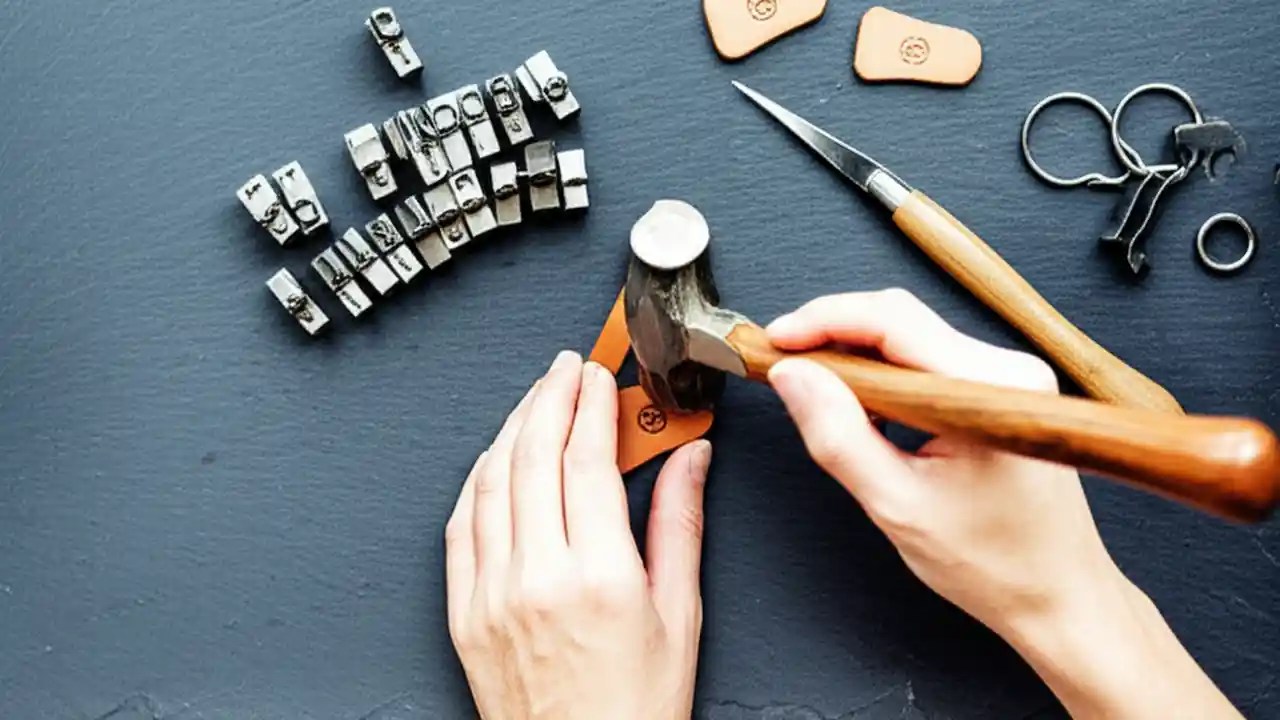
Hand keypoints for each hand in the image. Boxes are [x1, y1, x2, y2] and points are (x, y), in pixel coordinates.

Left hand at [445, 351, 712, 719]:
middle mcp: (538, 578)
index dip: (591, 405)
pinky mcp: (464, 612)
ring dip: (512, 428)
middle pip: (533, 457)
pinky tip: (497, 457)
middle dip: (550, 398)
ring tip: (536, 398)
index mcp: (601, 577)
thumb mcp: (679, 616)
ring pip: (491, 482)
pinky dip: (478, 479)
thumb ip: (680, 525)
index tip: (600, 375)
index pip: (586, 460)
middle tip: (567, 368)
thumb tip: (690, 458)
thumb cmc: (636, 708)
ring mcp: (492, 594)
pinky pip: (461, 525)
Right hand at [766, 289, 1109, 633]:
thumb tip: (793, 376)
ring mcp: (1008, 374)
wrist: (1058, 594)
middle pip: (899, 319)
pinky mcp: (999, 388)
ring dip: (855, 355)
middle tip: (783, 363)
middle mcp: (1007, 367)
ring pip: (909, 337)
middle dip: (832, 334)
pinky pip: (926, 359)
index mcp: (989, 388)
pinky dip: (883, 373)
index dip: (823, 321)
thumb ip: (838, 435)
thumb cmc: (994, 563)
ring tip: (814, 389)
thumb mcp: (896, 505)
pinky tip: (859, 404)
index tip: (775, 340)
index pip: (891, 321)